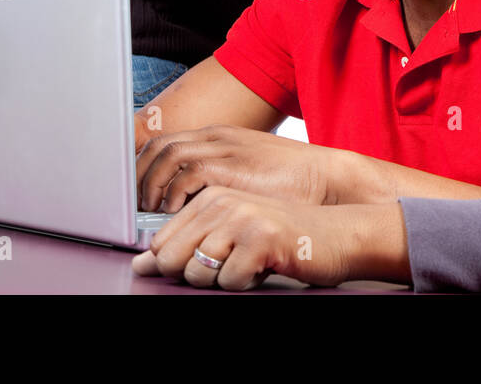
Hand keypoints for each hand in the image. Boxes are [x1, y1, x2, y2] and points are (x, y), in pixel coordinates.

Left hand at [130, 186, 409, 290]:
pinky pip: (231, 282)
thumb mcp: (234, 231)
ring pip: (198, 273)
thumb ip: (189, 242)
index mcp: (210, 197)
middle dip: (198, 274)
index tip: (214, 260)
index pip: (161, 243)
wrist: (338, 234)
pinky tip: (268, 266)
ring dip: (225, 279)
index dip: (179, 264)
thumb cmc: (285, 236)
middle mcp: (222, 202)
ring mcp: (241, 218)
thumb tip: (142, 264)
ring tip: (252, 262)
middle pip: (172, 259)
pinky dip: (248, 284)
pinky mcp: (261, 238)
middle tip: (234, 263)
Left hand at [136, 125, 367, 211]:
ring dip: (152, 191)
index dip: (142, 173)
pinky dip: (175, 198)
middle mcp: (221, 139)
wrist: (334, 184)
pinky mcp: (237, 173)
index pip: (163, 145)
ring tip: (152, 211)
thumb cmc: (294, 189)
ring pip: (169, 160)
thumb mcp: (247, 178)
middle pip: (159, 149)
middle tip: (136, 210)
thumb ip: (215, 186)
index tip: (135, 199)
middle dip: (140, 182)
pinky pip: (189, 179)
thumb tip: (183, 210)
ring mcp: (230, 153)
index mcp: (221, 137)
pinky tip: (176, 217)